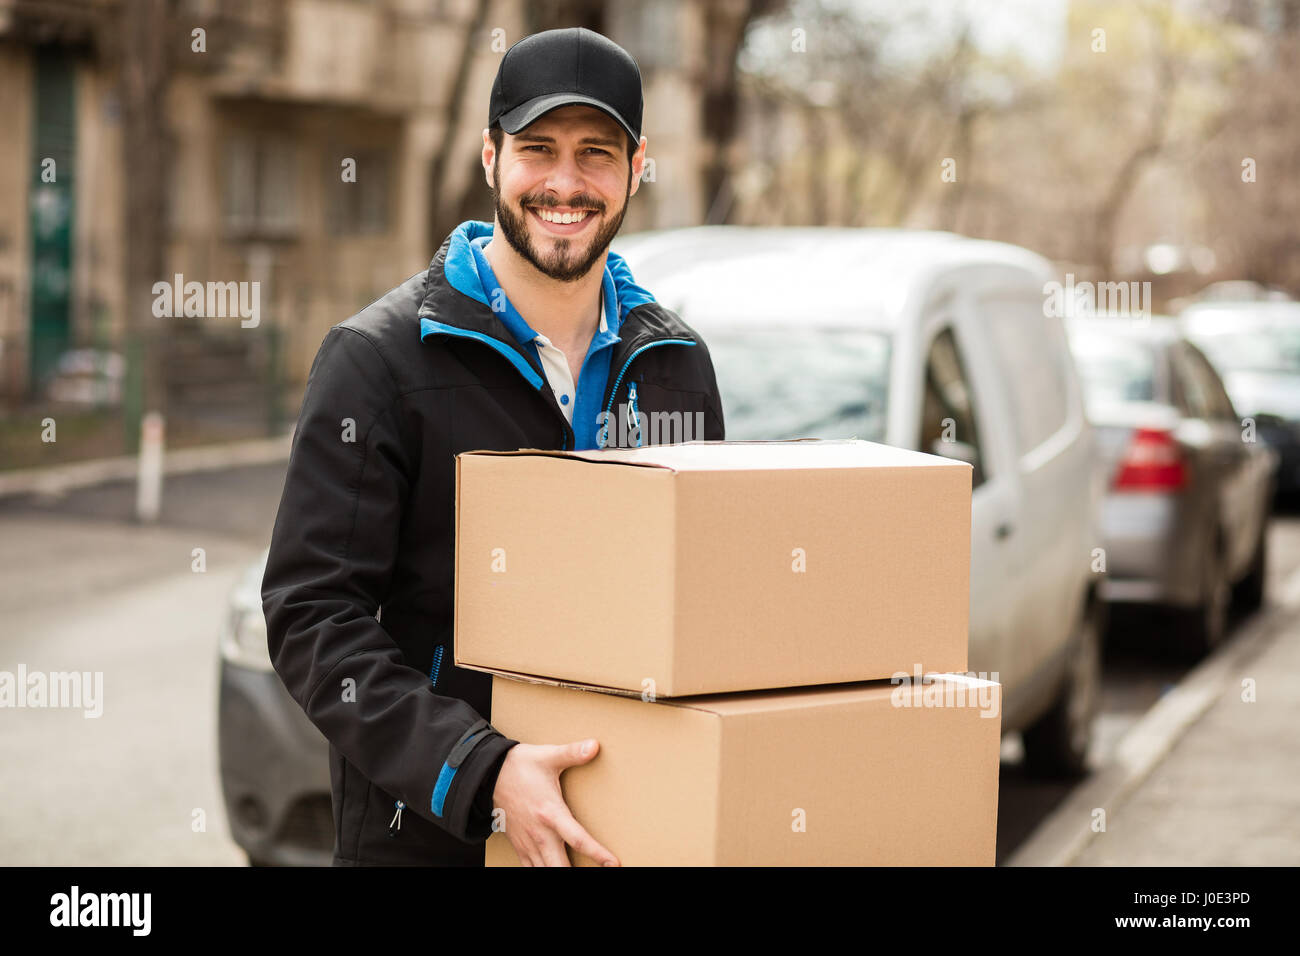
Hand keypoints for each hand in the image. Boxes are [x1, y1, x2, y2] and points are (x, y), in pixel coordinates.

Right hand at [492, 738, 618, 866]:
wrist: (488, 775)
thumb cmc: (521, 766)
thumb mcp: (548, 756)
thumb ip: (573, 752)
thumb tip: (595, 745)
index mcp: (550, 812)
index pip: (578, 839)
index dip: (598, 854)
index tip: (613, 864)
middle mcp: (540, 833)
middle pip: (559, 867)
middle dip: (576, 875)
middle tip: (598, 873)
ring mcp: (528, 842)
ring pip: (545, 871)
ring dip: (560, 874)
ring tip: (578, 873)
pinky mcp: (520, 846)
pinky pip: (531, 870)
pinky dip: (543, 874)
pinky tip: (554, 869)